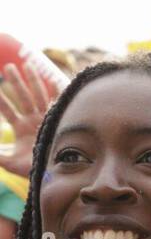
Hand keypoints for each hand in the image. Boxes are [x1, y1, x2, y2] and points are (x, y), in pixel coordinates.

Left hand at [0, 62, 54, 177]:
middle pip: (23, 96)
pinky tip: (53, 79)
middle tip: (7, 67)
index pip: (7, 109)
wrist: (53, 174)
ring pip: (38, 94)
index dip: (0, 99)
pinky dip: (57, 91)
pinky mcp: (57, 120)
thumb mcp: (9, 162)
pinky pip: (57, 103)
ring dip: (32, 80)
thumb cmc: (32, 169)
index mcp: (21, 127)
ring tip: (27, 64)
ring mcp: (46, 118)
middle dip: (15, 81)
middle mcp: (33, 119)